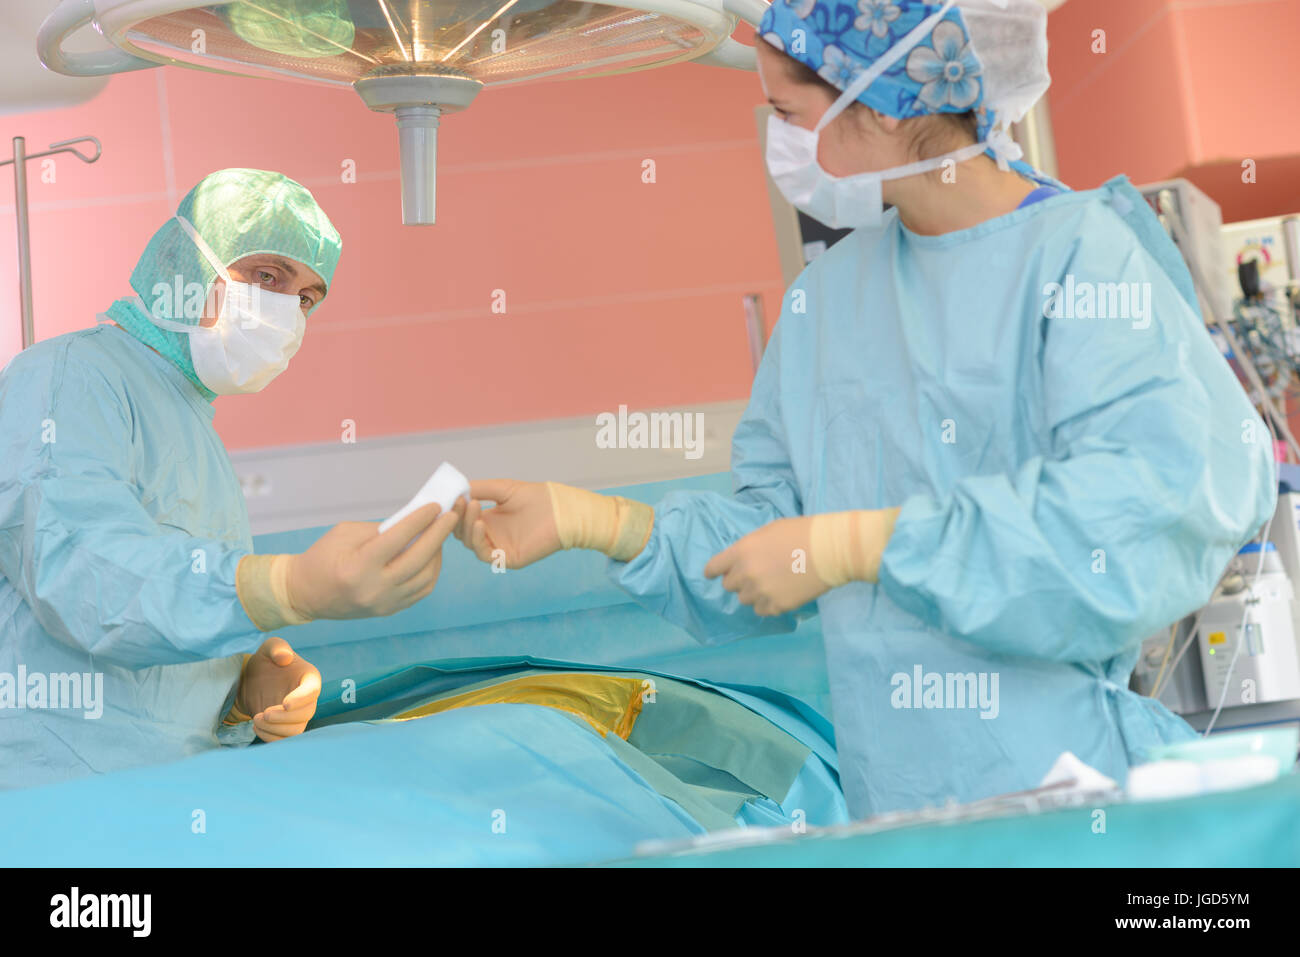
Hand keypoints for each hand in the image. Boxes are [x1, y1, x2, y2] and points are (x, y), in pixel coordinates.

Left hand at [234, 637, 321, 742]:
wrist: (252, 680)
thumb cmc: (265, 661)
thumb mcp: (269, 647)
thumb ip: (278, 648)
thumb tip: (285, 657)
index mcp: (309, 678)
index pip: (312, 691)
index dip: (301, 699)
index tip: (284, 704)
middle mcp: (308, 698)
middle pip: (306, 714)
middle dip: (284, 718)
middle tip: (263, 714)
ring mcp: (298, 714)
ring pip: (295, 730)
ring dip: (275, 729)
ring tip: (256, 719)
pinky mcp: (286, 727)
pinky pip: (284, 739)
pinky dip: (270, 737)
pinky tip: (257, 726)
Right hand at [286, 501, 461, 618]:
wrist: (306, 593)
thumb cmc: (323, 557)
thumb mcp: (346, 534)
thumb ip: (382, 529)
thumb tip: (416, 520)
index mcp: (358, 567)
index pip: (397, 539)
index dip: (419, 520)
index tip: (436, 506)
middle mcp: (374, 589)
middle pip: (418, 559)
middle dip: (438, 534)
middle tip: (451, 515)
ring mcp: (384, 603)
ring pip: (425, 577)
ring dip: (437, 553)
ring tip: (439, 534)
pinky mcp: (390, 610)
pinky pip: (421, 590)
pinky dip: (431, 571)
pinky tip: (431, 555)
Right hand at [455, 479, 560, 569]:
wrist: (561, 509)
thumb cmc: (537, 498)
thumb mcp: (503, 489)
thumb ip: (480, 488)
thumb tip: (456, 489)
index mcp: (489, 519)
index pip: (462, 519)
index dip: (454, 509)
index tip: (448, 496)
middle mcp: (490, 535)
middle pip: (461, 531)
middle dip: (458, 516)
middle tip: (459, 501)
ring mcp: (497, 547)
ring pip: (469, 542)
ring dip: (466, 525)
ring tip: (471, 506)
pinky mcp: (506, 558)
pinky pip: (484, 553)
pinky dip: (477, 538)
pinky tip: (480, 523)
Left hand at [704, 516, 829, 616]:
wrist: (829, 550)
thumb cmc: (801, 532)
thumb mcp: (768, 531)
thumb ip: (749, 547)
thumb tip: (742, 560)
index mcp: (741, 552)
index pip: (713, 567)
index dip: (714, 571)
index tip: (714, 574)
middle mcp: (746, 574)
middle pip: (729, 586)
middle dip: (739, 580)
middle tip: (755, 574)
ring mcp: (761, 592)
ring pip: (745, 600)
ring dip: (753, 593)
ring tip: (771, 584)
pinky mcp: (778, 606)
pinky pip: (762, 610)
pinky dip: (768, 604)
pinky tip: (780, 593)